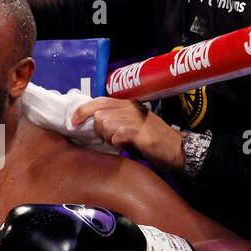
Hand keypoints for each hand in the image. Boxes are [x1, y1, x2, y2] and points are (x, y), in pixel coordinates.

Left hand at [70, 98, 184, 170]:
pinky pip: (116, 135)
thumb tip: (92, 122)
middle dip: (99, 130)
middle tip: (112, 139)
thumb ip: (114, 120)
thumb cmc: (152, 139)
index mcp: (128, 104)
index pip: (99, 101)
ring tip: (121, 142)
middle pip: (99, 115)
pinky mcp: (140, 132)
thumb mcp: (132, 125)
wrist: (177, 149)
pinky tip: (127, 146)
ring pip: (105, 124)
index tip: (73, 122)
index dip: (83, 110)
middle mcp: (130, 107)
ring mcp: (136, 118)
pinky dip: (118, 143)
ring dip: (109, 137)